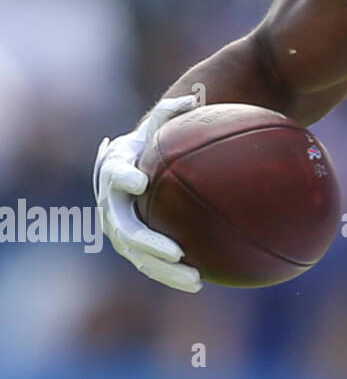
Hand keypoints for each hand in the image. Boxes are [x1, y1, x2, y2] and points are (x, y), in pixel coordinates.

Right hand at [93, 95, 202, 292]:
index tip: (141, 182)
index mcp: (115, 170)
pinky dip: (172, 275)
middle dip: (148, 243)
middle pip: (125, 229)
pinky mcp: (135, 247)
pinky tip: (202, 281)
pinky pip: (152, 264)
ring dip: (164, 271)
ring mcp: (121, 229)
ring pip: (138, 256)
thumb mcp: (161, 125)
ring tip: (196, 280)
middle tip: (176, 251)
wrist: (136, 170)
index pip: (114, 174)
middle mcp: (111, 204)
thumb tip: (193, 97)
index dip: (123, 178)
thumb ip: (172, 112)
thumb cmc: (154, 143)